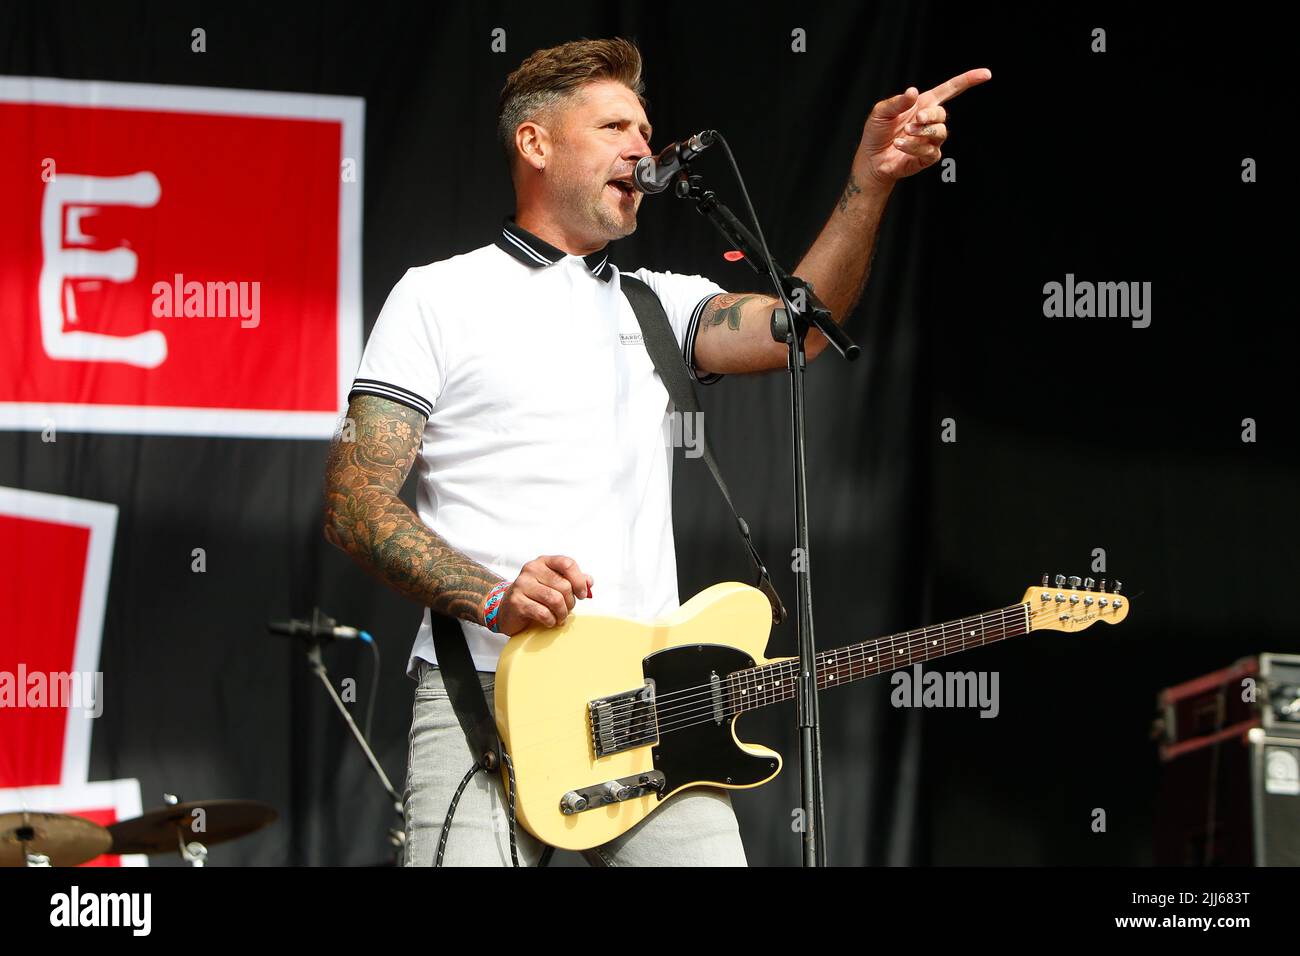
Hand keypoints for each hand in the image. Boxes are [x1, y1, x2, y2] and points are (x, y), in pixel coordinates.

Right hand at [490, 555, 593, 634]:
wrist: (506, 609)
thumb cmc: (533, 596)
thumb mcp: (553, 584)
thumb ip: (572, 580)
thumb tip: (589, 581)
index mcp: (543, 562)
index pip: (567, 563)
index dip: (579, 580)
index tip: (582, 594)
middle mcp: (532, 569)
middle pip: (564, 585)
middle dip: (570, 602)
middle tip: (567, 609)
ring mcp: (522, 585)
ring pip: (555, 599)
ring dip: (562, 613)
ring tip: (560, 617)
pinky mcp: (517, 602)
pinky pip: (543, 613)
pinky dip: (551, 620)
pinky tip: (550, 621)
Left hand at [855, 68, 991, 186]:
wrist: (871, 160)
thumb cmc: (876, 133)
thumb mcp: (880, 112)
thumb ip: (896, 102)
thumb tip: (913, 91)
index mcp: (923, 104)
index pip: (950, 90)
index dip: (968, 81)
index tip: (986, 74)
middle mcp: (929, 121)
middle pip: (942, 114)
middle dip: (931, 116)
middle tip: (915, 119)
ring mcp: (931, 140)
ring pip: (940, 133)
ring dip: (922, 132)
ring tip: (905, 132)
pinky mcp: (928, 157)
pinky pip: (930, 151)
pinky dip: (914, 147)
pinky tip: (900, 144)